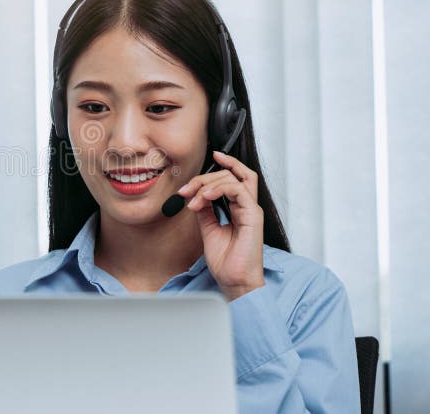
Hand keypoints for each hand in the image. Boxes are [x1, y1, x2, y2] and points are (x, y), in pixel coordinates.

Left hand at [176, 151, 264, 301]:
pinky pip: (238, 190)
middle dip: (204, 178)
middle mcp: (248, 207)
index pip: (236, 177)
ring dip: (208, 184)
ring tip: (193, 199)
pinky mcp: (253, 216)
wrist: (233, 281)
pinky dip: (219, 189)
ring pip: (235, 178)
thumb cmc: (226, 261)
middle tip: (185, 191)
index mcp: (240, 209)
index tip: (211, 157)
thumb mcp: (209, 229)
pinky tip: (205, 197)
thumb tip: (195, 196)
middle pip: (231, 175)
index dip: (225, 164)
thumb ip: (205, 211)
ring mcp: (252, 210)